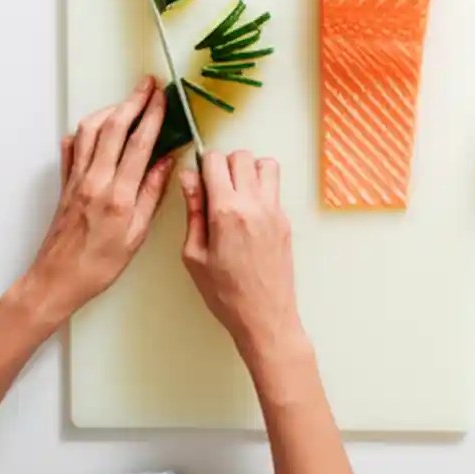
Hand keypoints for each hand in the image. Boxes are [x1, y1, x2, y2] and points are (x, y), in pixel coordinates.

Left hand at [15, 77, 174, 326]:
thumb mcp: (136, 236)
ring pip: (90, 131)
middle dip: (133, 101)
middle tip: (148, 85)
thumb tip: (166, 163)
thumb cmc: (99, 266)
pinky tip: (95, 128)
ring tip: (126, 101)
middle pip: (114, 128)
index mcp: (118, 195)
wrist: (57, 279)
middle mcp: (95, 181)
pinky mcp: (65, 184)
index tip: (163, 97)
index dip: (152, 116)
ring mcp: (76, 179)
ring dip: (110, 110)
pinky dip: (85, 131)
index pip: (139, 144)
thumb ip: (151, 195)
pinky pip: (73, 148)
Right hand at [178, 150, 303, 365]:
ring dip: (249, 170)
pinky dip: (261, 189)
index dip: (202, 166)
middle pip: (242, 156)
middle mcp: (254, 205)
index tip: (198, 181)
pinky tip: (248, 214)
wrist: (265, 317)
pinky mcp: (286, 221)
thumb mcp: (194, 255)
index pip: (216, 161)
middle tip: (216, 188)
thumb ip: (193, 211)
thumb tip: (188, 179)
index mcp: (227, 212)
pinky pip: (275, 189)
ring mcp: (275, 212)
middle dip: (225, 164)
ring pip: (266, 165)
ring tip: (236, 194)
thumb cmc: (226, 294)